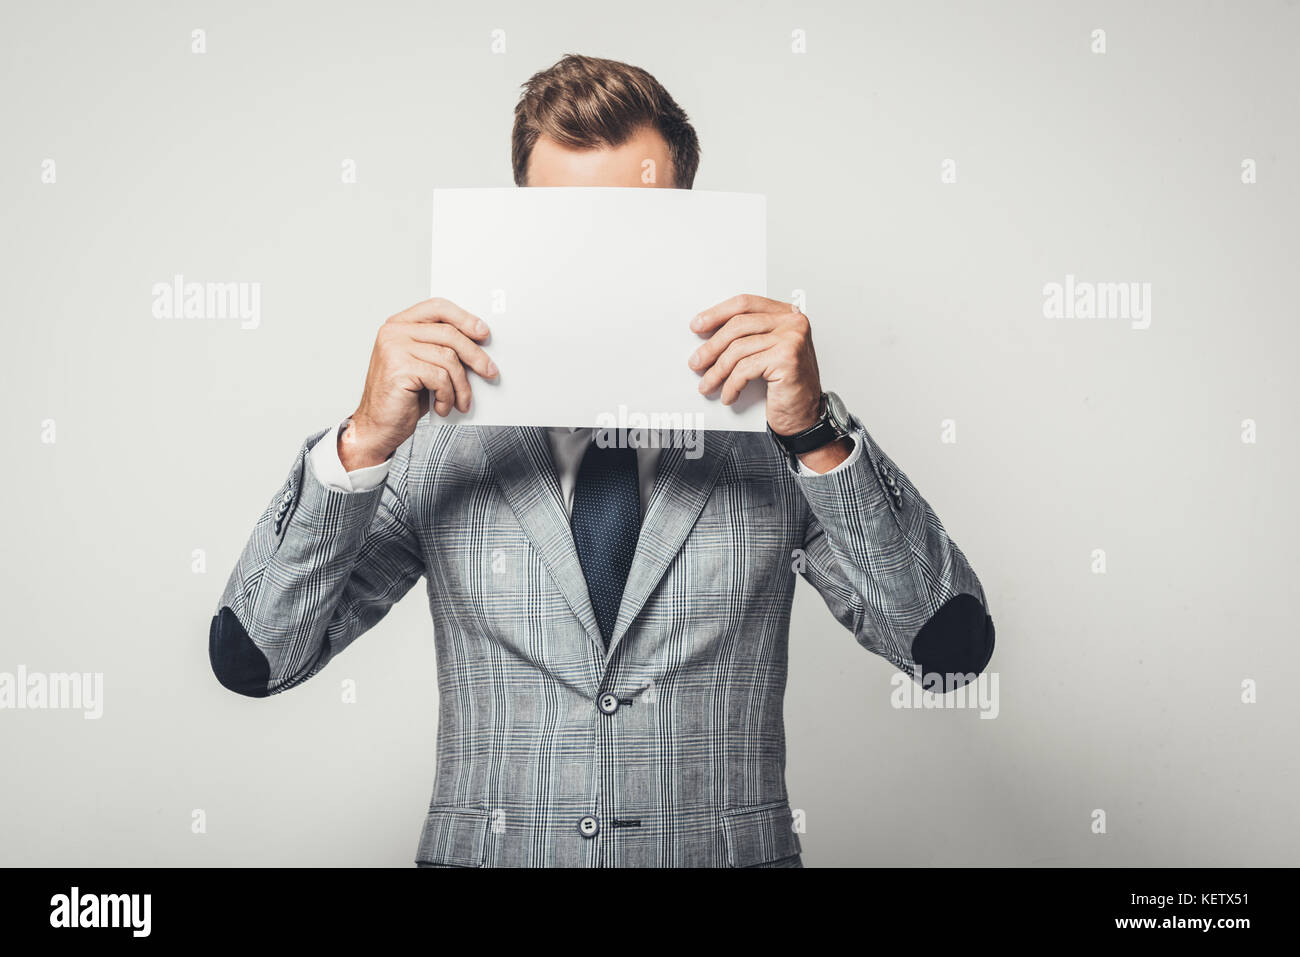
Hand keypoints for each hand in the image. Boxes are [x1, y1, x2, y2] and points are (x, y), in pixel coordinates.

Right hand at [341, 297, 497, 469]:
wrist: (376, 427)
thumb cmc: (401, 398)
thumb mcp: (424, 366)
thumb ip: (441, 349)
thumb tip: (478, 346)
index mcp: (399, 325)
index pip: (438, 307)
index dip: (464, 318)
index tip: (483, 333)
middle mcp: (394, 332)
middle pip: (449, 333)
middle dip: (475, 355)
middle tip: (489, 371)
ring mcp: (394, 348)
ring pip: (448, 358)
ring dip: (461, 385)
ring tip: (460, 401)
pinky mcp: (399, 368)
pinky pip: (440, 378)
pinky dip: (447, 396)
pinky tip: (442, 406)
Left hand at [687, 294, 823, 434]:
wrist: (806, 415)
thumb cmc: (788, 385)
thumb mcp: (766, 352)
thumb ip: (748, 336)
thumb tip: (709, 335)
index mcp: (787, 314)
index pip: (745, 304)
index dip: (717, 313)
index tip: (698, 325)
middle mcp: (792, 322)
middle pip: (738, 325)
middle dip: (712, 346)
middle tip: (697, 361)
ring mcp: (791, 339)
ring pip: (738, 349)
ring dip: (717, 371)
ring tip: (708, 384)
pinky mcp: (786, 358)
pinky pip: (745, 369)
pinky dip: (731, 385)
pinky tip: (728, 394)